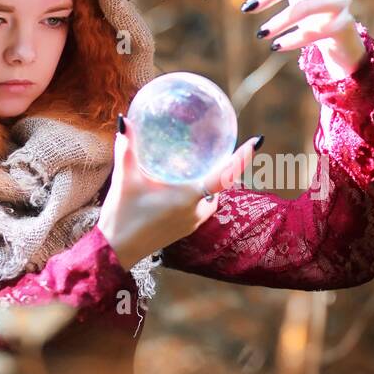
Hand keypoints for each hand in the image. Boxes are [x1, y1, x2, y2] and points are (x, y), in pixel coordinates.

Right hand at [96, 117, 262, 268]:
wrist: (115, 252)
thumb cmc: (121, 216)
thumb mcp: (124, 179)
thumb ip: (127, 149)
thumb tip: (125, 121)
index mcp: (187, 198)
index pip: (224, 175)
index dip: (242, 157)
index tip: (258, 141)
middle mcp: (196, 211)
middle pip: (221, 184)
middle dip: (226, 167)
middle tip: (224, 146)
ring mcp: (192, 223)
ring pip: (211, 197)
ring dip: (210, 182)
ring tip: (203, 163)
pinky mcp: (184, 229)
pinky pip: (201, 206)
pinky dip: (199, 194)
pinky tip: (184, 185)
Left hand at [242, 0, 365, 77]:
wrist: (340, 37)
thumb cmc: (313, 5)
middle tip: (246, 9)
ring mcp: (342, 1)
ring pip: (305, 9)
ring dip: (279, 23)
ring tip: (260, 35)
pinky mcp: (343, 24)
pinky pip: (314, 32)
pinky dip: (293, 40)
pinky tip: (276, 46)